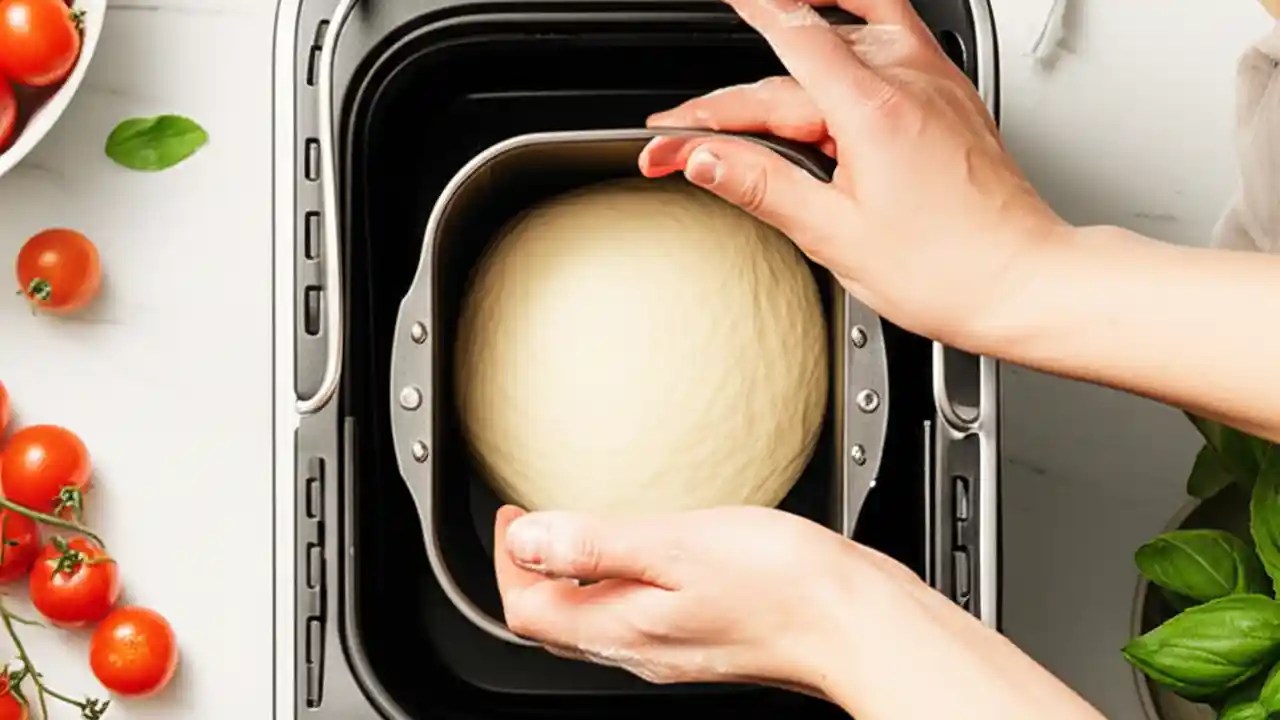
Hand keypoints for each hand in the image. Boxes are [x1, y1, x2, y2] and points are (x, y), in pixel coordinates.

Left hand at [492, 504, 914, 694]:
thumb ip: (593, 545)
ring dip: (573, 575)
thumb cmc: (783, 587)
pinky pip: (637, 614)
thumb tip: (527, 538)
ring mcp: (675, 650)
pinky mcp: (707, 639)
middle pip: (556, 621)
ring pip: (595, 620)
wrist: (859, 624)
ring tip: (578, 530)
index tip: (512, 515)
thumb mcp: (675, 547)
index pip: (527, 611)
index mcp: (623, 629)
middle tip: (532, 521)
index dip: (507, 561)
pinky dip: (617, 581)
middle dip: (532, 570)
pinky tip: (645, 551)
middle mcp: (643, 650)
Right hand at [638, 0, 1067, 351]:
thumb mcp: (836, 234)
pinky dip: (850, 24)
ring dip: (794, 35)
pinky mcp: (948, 92)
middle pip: (796, 66)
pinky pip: (890, 33)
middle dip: (732, 104)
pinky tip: (834, 28)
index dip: (716, 77)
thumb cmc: (951, 269)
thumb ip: (762, 185)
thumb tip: (704, 159)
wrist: (1026, 282)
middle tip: (682, 139)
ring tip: (753, 25)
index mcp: (875, 111)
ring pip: (845, 34)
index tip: (682, 86)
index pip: (776, 62)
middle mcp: (908, 80)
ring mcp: (933, 80)